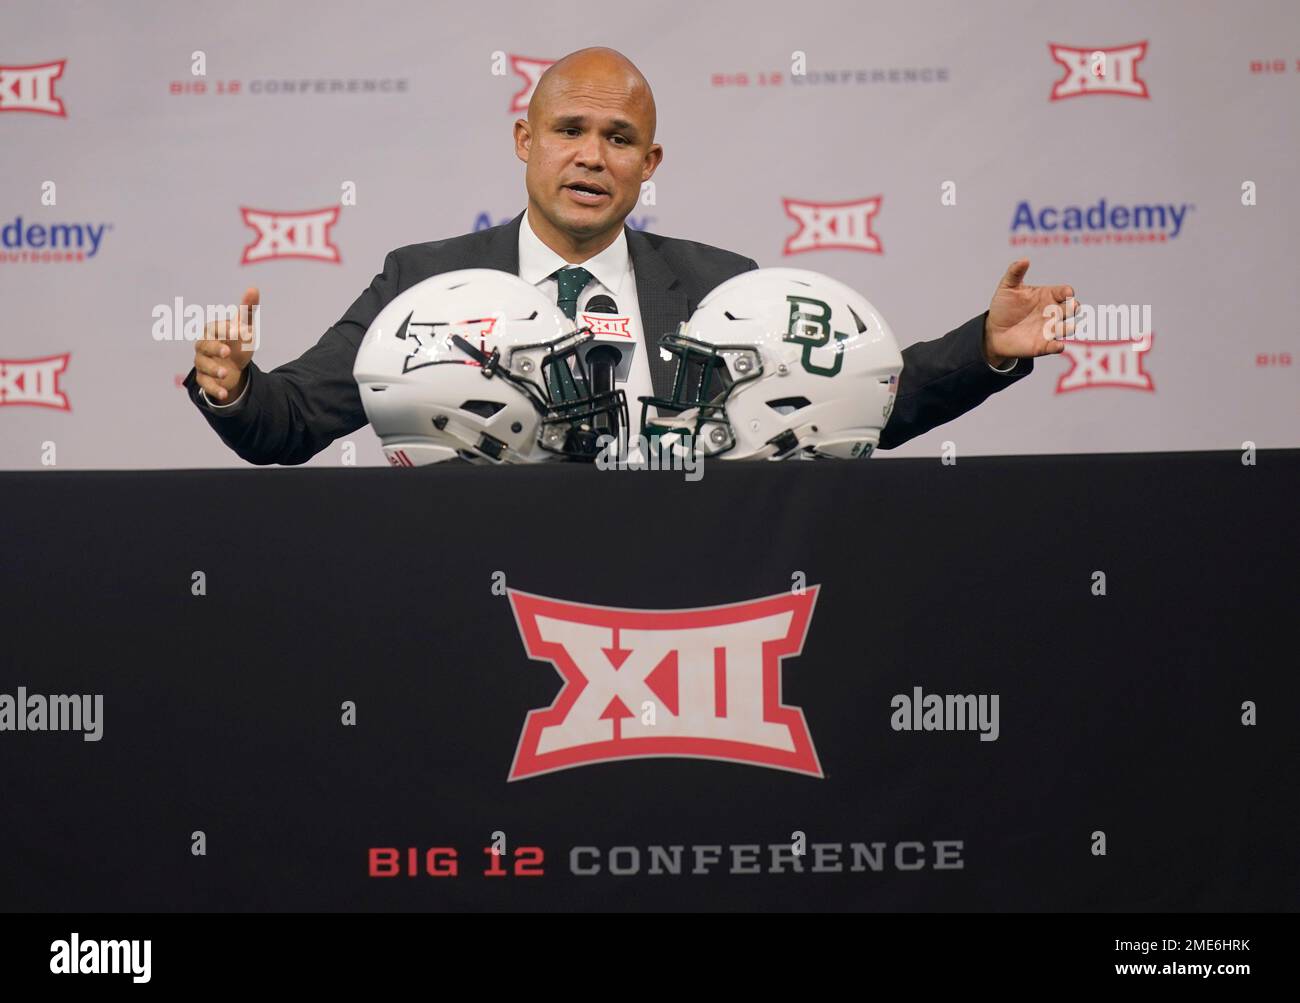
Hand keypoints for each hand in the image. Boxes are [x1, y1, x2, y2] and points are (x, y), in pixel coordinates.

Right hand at [193, 287, 258, 401]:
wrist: (234, 365)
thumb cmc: (237, 341)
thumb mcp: (245, 327)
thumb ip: (247, 310)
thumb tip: (254, 288)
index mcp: (213, 331)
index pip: (214, 328)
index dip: (224, 329)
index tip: (237, 330)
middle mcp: (204, 346)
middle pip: (203, 346)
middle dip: (214, 349)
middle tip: (227, 352)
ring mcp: (203, 363)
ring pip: (203, 366)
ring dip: (214, 370)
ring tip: (227, 374)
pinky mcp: (205, 379)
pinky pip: (206, 385)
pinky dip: (215, 389)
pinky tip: (225, 393)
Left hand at [983, 259, 1073, 366]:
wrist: (993, 330)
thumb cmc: (1004, 306)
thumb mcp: (1007, 287)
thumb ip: (1015, 272)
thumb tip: (1024, 259)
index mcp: (1048, 296)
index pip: (1065, 292)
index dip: (1068, 292)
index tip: (1067, 293)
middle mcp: (1053, 312)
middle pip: (1071, 309)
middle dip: (1074, 308)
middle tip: (1070, 308)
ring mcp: (1050, 329)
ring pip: (1067, 328)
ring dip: (1069, 328)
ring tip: (1067, 327)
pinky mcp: (1043, 345)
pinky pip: (1054, 346)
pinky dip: (1058, 346)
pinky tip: (1058, 346)